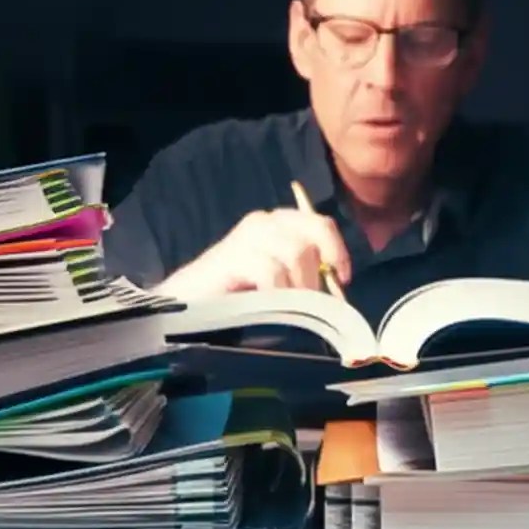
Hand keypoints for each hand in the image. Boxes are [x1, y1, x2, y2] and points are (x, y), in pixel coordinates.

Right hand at [155, 209, 352, 300]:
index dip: (337, 251)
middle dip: (318, 272)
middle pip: (315, 232)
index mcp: (278, 224)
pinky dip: (278, 293)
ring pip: (298, 252)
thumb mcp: (279, 284)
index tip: (341, 279)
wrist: (186, 305)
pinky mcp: (234, 254)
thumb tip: (338, 291)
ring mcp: (248, 235)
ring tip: (284, 307)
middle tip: (309, 300)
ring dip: (299, 287)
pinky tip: (266, 305)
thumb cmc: (237, 298)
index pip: (321, 224)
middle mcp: (265, 221)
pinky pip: (272, 271)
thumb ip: (305, 278)